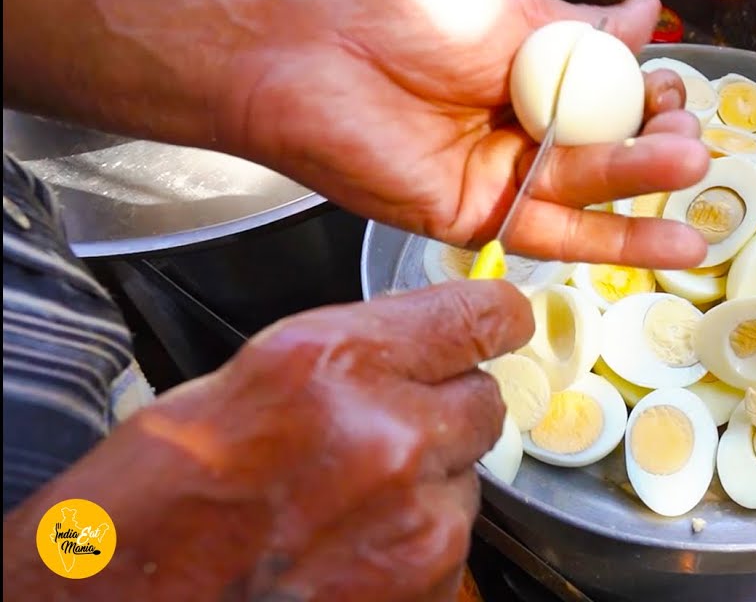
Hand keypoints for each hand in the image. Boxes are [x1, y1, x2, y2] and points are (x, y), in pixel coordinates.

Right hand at [2, 280, 530, 601]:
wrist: (119, 599)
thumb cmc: (161, 496)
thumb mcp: (255, 376)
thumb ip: (359, 355)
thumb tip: (427, 347)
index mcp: (337, 362)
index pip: (475, 316)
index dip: (494, 319)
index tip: (502, 322)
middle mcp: (391, 436)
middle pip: (483, 403)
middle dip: (444, 413)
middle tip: (385, 435)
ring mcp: (414, 518)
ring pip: (468, 478)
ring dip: (427, 483)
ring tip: (346, 503)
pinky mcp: (426, 581)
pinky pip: (451, 541)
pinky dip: (414, 541)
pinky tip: (349, 545)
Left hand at [223, 0, 710, 268]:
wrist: (315, 51)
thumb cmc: (403, 13)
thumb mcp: (514, 10)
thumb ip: (586, 33)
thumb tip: (649, 16)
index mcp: (530, 69)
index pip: (612, 92)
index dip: (648, 96)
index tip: (671, 92)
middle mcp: (521, 127)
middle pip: (608, 146)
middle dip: (654, 143)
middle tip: (685, 139)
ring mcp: (503, 177)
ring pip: (590, 192)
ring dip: (645, 185)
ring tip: (693, 172)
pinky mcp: (481, 220)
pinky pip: (557, 235)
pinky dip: (619, 242)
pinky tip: (676, 241)